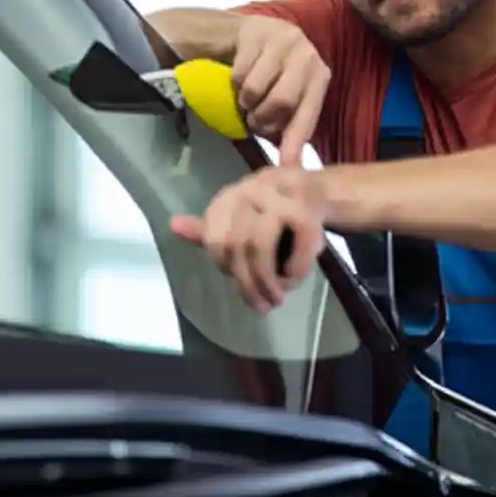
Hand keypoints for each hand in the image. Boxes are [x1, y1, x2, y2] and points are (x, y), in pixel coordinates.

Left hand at [171, 166, 328, 313]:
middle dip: (249, 285)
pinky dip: (296, 269)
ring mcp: (279, 196)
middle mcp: (251, 189)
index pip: (214, 241)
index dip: (226, 268)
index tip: (240, 282)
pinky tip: (295, 278)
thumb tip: (173, 225)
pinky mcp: (307, 208)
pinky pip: (295, 248)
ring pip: (260, 247)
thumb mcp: (241, 222)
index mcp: (231, 196)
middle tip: (263, 306)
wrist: (322, 192)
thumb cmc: (277, 212)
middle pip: (236, 247)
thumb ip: (209, 228)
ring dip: (270, 282)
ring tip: (278, 298)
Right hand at [231, 16, 329, 166]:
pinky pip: (238, 73)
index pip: (307, 113)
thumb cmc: (265, 73)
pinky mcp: (255, 30)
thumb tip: (290, 166)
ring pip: (256, 88)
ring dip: (244, 100)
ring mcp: (282, 38)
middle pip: (282, 101)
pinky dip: (232, 82)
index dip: (295, 140)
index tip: (287, 166)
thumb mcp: (281, 97)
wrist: (240, 35)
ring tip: (245, 97)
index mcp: (318, 75)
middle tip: (252, 119)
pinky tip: (237, 75)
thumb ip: (287, 125)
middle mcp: (307, 53)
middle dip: (262, 117)